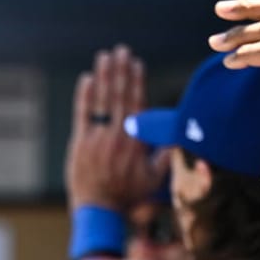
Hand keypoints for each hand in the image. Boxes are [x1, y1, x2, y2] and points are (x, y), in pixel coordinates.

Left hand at [67, 45, 165, 209]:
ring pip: (102, 100)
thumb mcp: (155, 178)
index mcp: (136, 140)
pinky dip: (85, 95)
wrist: (100, 209)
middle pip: (120, 95)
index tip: (136, 63)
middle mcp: (118, 135)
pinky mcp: (80, 142)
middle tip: (121, 50)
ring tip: (106, 56)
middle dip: (121, 70)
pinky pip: (83, 113)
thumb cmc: (129, 195)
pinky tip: (87, 78)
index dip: (136, 81)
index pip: (137, 103)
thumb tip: (179, 135)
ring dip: (105, 75)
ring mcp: (98, 137)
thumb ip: (167, 155)